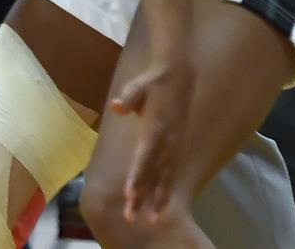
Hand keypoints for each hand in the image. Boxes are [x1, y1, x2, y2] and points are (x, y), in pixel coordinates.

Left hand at [108, 55, 195, 225]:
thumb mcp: (138, 86)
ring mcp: (174, 144)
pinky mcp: (177, 145)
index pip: (144, 157)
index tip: (130, 195)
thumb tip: (116, 106)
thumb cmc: (153, 82)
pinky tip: (163, 203)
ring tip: (152, 219)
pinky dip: (167, 188)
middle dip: (142, 196)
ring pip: (165, 176)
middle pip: (153, 173)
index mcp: (155, 128)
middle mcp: (166, 141)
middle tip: (131, 217)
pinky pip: (172, 171)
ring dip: (158, 198)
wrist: (179, 75)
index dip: (137, 176)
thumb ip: (128, 98)